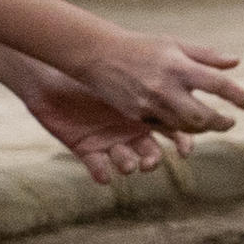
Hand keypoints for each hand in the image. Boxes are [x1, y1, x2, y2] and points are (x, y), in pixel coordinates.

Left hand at [23, 75, 180, 183]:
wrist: (49, 74)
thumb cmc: (91, 68)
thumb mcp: (128, 72)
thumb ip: (157, 77)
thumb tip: (194, 69)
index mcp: (144, 111)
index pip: (171, 131)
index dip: (181, 142)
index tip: (185, 151)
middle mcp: (129, 129)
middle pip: (150, 152)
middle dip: (153, 161)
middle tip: (150, 162)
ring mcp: (108, 140)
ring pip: (126, 162)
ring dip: (128, 165)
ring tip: (127, 163)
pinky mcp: (85, 149)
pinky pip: (97, 167)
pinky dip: (102, 173)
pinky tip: (105, 175)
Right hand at [69, 27, 243, 137]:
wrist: (99, 55)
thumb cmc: (142, 46)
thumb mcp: (175, 44)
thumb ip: (206, 56)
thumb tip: (236, 62)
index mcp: (178, 66)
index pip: (217, 85)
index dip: (238, 96)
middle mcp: (165, 88)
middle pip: (201, 116)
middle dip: (221, 123)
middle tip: (231, 121)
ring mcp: (149, 104)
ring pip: (184, 127)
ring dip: (203, 129)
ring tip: (213, 123)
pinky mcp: (137, 115)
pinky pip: (165, 129)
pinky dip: (181, 130)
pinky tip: (189, 126)